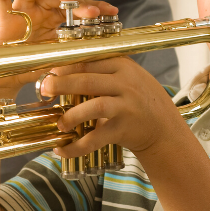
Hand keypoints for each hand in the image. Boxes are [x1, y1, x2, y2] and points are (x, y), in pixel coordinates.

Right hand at [0, 0, 117, 95]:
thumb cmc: (30, 68)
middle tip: (92, 13)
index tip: (112, 11)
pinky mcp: (2, 18)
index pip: (75, 5)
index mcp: (52, 17)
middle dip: (77, 0)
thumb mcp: (60, 58)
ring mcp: (20, 11)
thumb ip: (76, 51)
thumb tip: (102, 50)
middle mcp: (37, 9)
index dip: (94, 5)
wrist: (5, 81)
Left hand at [42, 57, 185, 157]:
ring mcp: (126, 107)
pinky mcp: (124, 129)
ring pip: (94, 107)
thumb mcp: (127, 76)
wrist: (164, 128)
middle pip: (88, 80)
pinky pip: (96, 138)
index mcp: (123, 66)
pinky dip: (76, 146)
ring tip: (59, 124)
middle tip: (44, 89)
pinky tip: (61, 150)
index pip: (89, 60)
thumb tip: (60, 71)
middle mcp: (126, 84)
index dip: (66, 66)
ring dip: (71, 115)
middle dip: (62, 84)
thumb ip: (102, 70)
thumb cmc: (140, 99)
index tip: (49, 71)